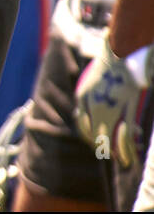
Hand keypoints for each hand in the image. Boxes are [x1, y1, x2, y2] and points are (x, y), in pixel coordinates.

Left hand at [75, 34, 147, 168]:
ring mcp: (109, 110)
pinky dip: (127, 151)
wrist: (120, 53)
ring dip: (117, 154)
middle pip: (94, 135)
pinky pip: (125, 138)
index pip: (82, 124)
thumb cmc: (110, 61)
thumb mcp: (95, 77)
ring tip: (123, 161)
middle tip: (110, 153)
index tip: (96, 142)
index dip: (89, 136)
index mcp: (82, 97)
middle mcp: (92, 107)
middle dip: (102, 147)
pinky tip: (130, 158)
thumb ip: (95, 90)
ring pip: (110, 141)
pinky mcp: (125, 112)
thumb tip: (98, 100)